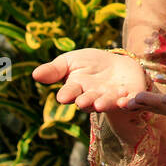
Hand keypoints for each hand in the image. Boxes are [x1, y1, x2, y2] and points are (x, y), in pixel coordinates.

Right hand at [32, 48, 148, 111]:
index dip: (67, 94)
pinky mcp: (131, 97)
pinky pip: (130, 102)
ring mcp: (112, 99)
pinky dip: (129, 103)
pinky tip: (126, 101)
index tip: (63, 97)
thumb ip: (54, 69)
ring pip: (108, 103)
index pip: (70, 93)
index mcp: (77, 90)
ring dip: (104, 104)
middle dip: (86, 101)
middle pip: (89, 101)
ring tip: (100, 104)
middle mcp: (94, 97)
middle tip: (82, 101)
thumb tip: (35, 74)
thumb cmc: (89, 64)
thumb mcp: (70, 61)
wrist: (118, 63)